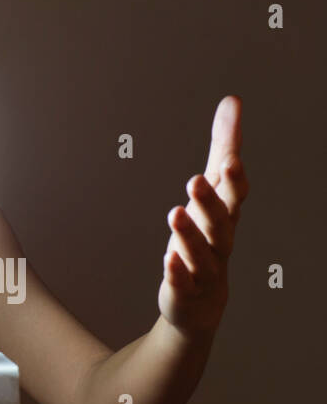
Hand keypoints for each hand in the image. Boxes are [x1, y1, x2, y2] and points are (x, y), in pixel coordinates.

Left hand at [158, 95, 248, 340]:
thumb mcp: (215, 189)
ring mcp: (203, 267)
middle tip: (195, 179)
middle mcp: (219, 240)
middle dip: (210, 202)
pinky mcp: (184, 289)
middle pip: (220, 222)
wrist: (202, 302)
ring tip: (175, 212)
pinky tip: (168, 258)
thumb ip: (223, 146)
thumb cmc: (210, 235)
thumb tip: (233, 101)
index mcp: (226, 215)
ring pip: (200, 251)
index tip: (230, 160)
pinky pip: (182, 281)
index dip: (234, 180)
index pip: (235, 196)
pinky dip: (177, 271)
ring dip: (189, 233)